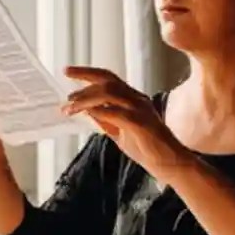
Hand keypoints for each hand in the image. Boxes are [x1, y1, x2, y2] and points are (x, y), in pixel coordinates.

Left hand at [61, 67, 196, 183]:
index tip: (68, 72)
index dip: (87, 73)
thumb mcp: (120, 132)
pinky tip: (86, 114)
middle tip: (65, 86)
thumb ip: (106, 120)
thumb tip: (87, 111)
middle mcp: (137, 99)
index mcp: (133, 98)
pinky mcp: (140, 122)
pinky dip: (98, 111)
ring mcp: (140, 109)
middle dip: (83, 77)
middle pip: (107, 80)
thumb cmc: (147, 149)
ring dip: (86, 98)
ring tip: (70, 106)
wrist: (169, 163)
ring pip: (108, 92)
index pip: (108, 78)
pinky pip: (115, 112)